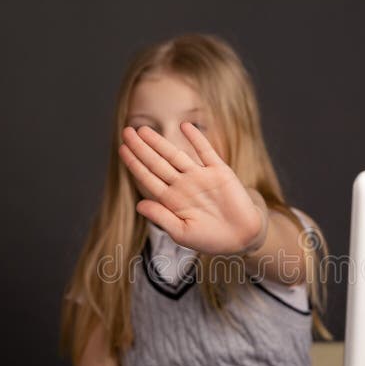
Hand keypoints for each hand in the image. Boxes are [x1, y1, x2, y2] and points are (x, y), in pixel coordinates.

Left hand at [118, 122, 265, 254]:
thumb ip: (161, 217)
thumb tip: (139, 205)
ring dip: (160, 142)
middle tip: (126, 132)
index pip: (149, 178)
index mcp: (172, 200)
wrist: (242, 237)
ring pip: (176, 155)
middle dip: (141, 148)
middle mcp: (183, 185)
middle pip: (158, 163)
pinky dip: (197, 139)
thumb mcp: (182, 233)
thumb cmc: (211, 239)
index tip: (122, 150)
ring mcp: (201, 177)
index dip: (135, 164)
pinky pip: (206, 152)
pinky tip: (185, 126)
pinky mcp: (220, 172)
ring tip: (144, 130)